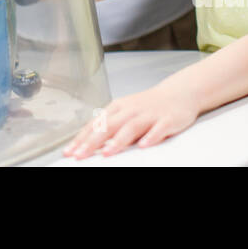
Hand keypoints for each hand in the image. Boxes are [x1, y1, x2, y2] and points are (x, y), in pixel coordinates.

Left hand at [63, 82, 200, 158]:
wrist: (177, 93)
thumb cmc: (147, 106)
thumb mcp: (124, 113)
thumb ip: (109, 127)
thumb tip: (88, 144)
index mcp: (117, 108)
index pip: (95, 125)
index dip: (81, 139)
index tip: (70, 152)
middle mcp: (130, 110)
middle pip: (109, 126)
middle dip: (93, 142)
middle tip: (80, 155)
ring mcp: (148, 115)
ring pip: (131, 127)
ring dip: (118, 141)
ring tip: (107, 153)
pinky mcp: (166, 120)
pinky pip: (158, 129)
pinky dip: (151, 137)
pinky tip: (143, 146)